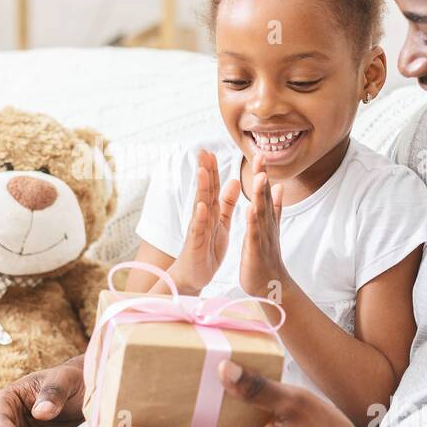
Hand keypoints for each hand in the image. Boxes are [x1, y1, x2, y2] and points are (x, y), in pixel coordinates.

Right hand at [169, 148, 239, 293]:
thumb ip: (226, 204)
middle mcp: (202, 217)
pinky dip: (200, 218)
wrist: (194, 275)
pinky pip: (199, 229)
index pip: (212, 187)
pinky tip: (202, 206)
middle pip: (204, 191)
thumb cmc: (206, 248)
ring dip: (202, 189)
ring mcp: (198, 229)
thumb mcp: (220, 223)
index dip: (213, 170)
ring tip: (203, 171)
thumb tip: (233, 181)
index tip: (211, 151)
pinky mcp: (196, 244)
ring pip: (200, 206)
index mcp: (211, 212)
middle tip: (203, 151)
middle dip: (205, 172)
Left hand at [240, 151, 287, 298]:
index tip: (260, 153)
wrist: (270, 283)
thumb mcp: (271, 227)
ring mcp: (262, 236)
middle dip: (263, 176)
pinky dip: (253, 221)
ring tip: (260, 176)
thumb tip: (281, 187)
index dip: (263, 173)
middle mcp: (267, 224)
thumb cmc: (267, 255)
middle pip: (265, 197)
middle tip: (261, 155)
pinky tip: (250, 208)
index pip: (265, 192)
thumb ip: (276, 207)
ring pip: (261, 212)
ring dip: (261, 194)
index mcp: (267, 219)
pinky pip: (254, 233)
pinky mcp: (256, 249)